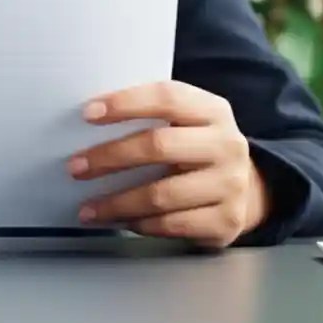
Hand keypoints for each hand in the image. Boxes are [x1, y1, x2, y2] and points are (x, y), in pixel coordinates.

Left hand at [67, 81, 270, 248]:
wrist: (246, 187)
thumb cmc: (195, 148)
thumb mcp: (185, 122)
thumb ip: (150, 115)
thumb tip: (90, 120)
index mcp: (212, 111)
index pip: (167, 98)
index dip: (126, 103)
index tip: (88, 113)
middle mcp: (226, 145)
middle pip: (159, 146)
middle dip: (110, 157)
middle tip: (76, 167)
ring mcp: (230, 185)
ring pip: (161, 194)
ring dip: (116, 203)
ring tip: (87, 208)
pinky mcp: (226, 220)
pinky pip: (172, 224)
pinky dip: (140, 224)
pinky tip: (121, 221)